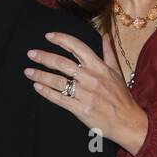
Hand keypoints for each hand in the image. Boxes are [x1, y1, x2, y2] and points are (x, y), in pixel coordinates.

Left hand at [24, 31, 149, 155]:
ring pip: (58, 81)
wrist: (128, 121)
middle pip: (63, 63)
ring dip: (40, 75)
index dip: (62, 40)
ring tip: (28, 71)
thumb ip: (108, 53)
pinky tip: (36, 86)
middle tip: (31, 53)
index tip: (48, 36)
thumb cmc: (121, 96)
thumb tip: (105, 35)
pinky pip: (59, 98)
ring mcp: (85, 94)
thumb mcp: (117, 72)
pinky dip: (46, 92)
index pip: (78, 47)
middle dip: (44, 57)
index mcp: (99, 67)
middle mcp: (91, 78)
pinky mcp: (80, 109)